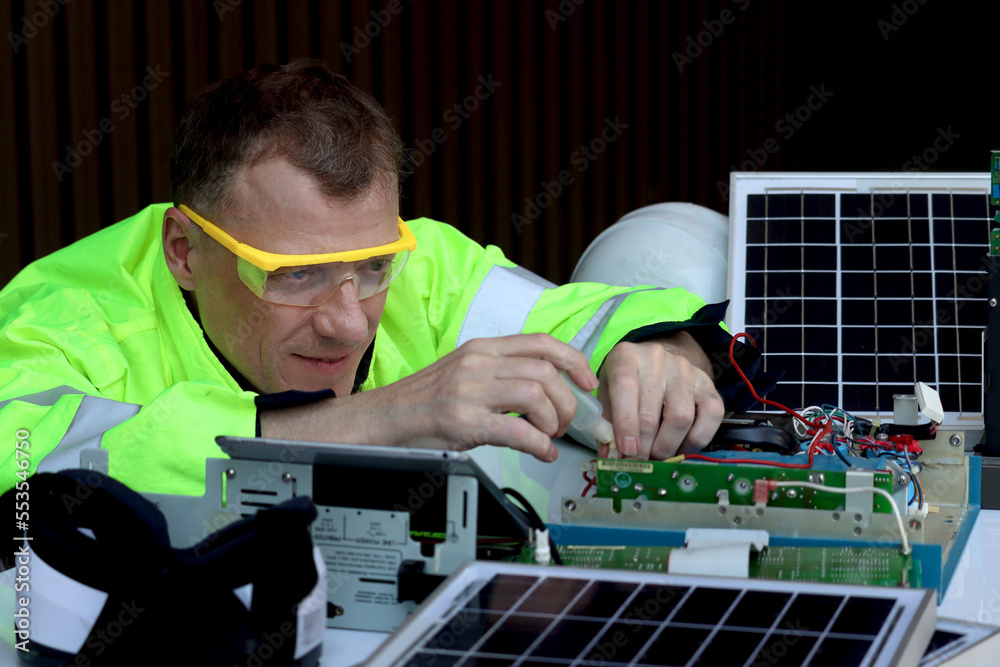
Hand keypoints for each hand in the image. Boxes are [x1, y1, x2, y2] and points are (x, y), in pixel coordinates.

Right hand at [262, 333, 597, 460]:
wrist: (382, 420)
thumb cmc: (424, 402)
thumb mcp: (465, 373)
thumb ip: (502, 374)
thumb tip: (546, 391)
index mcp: (482, 349)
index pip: (541, 342)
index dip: (574, 360)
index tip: (587, 381)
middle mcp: (477, 363)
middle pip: (545, 370)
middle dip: (568, 400)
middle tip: (567, 422)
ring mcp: (468, 391)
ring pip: (536, 393)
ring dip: (554, 420)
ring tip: (549, 436)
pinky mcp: (461, 421)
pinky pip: (515, 428)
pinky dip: (537, 443)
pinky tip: (540, 451)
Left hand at [596, 332, 723, 459]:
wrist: (656, 363)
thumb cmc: (629, 384)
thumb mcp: (608, 395)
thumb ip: (606, 424)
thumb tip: (610, 458)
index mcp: (626, 357)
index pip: (625, 386)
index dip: (625, 423)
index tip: (626, 450)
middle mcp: (657, 359)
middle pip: (652, 411)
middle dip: (643, 446)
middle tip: (638, 464)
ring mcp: (685, 370)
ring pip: (681, 417)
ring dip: (667, 446)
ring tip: (656, 457)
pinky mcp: (707, 384)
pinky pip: (710, 416)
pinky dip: (695, 440)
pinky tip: (680, 447)